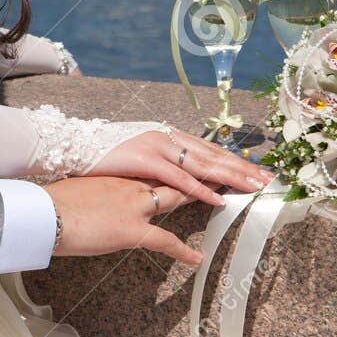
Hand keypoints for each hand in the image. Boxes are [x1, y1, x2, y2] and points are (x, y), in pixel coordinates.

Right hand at [43, 176, 203, 266]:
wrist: (45, 212)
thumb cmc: (53, 203)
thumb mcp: (78, 190)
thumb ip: (94, 193)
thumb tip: (93, 199)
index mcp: (116, 177)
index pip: (153, 168)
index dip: (174, 166)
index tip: (188, 163)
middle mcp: (129, 186)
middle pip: (171, 177)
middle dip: (196, 174)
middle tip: (219, 170)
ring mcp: (133, 206)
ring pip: (175, 198)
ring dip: (200, 197)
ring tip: (222, 199)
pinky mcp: (131, 229)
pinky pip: (164, 241)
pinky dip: (182, 251)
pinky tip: (196, 258)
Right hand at [90, 128, 273, 206]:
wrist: (71, 155)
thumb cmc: (101, 165)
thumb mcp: (134, 163)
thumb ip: (157, 169)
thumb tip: (175, 181)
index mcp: (164, 138)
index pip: (206, 149)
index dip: (232, 161)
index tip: (254, 170)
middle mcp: (163, 139)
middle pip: (210, 155)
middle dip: (240, 168)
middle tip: (266, 178)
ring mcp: (153, 150)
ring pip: (200, 165)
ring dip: (229, 177)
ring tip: (252, 187)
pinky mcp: (142, 163)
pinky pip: (177, 179)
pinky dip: (199, 189)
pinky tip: (217, 198)